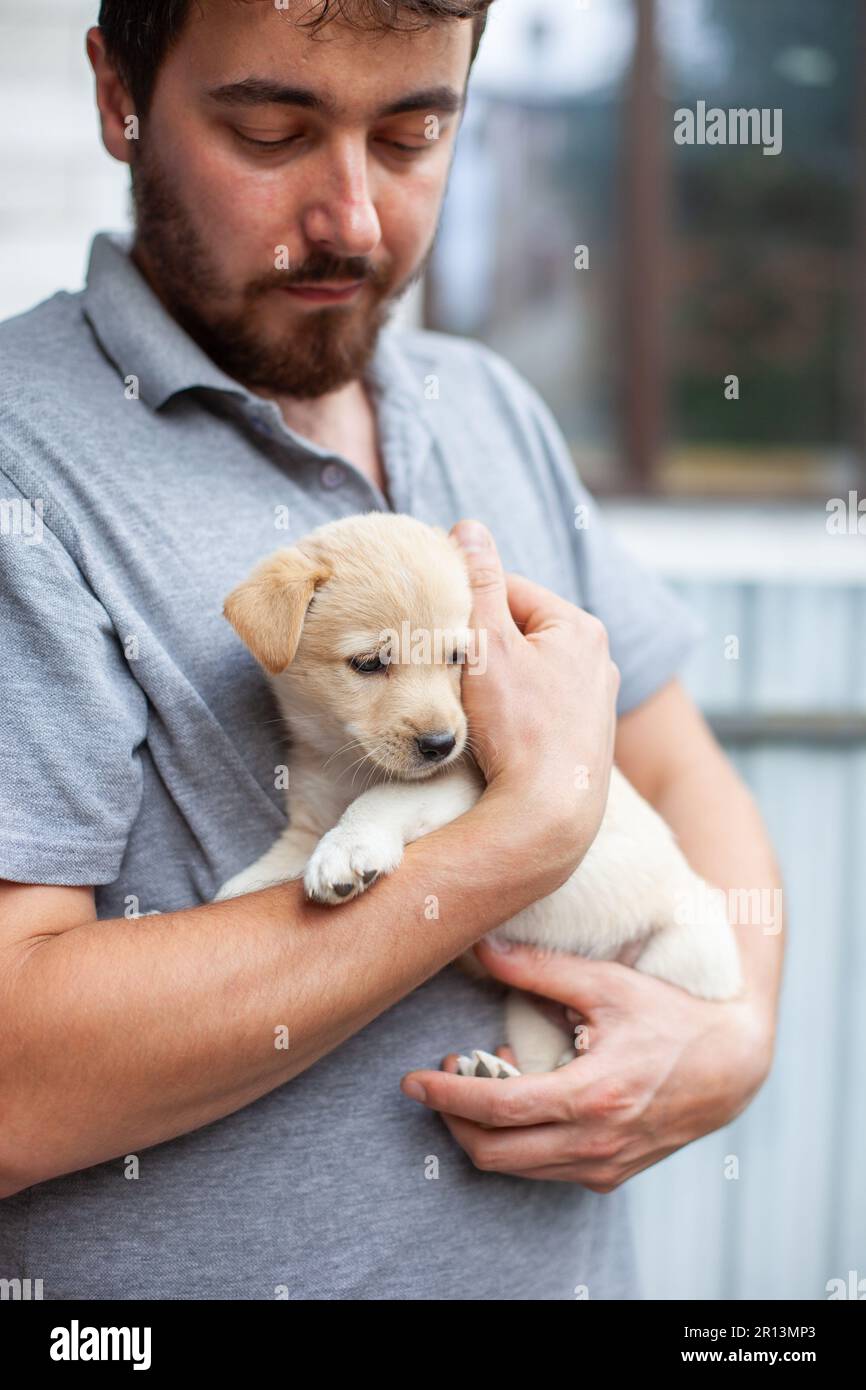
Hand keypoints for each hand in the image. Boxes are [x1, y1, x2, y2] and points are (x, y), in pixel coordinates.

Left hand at [400, 939, 774, 1188]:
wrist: (734, 1065)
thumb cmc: (673, 1017)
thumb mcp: (608, 984)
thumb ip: (540, 969)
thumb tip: (482, 947)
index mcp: (592, 1096)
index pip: (495, 1110)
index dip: (444, 1097)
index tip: (411, 1081)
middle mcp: (595, 1143)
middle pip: (493, 1153)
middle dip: (451, 1122)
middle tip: (437, 1080)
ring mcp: (603, 1166)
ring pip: (516, 1168)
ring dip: (482, 1132)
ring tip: (477, 1077)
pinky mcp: (610, 1175)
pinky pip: (544, 1170)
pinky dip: (518, 1140)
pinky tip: (523, 1093)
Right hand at [449, 519, 620, 884]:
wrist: (548, 817)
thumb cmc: (518, 729)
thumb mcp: (486, 646)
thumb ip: (476, 584)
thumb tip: (468, 528)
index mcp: (579, 626)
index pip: (508, 591)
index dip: (463, 608)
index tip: (433, 631)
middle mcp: (598, 659)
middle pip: (517, 633)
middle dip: (480, 648)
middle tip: (446, 673)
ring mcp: (595, 702)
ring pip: (526, 673)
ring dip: (494, 682)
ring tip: (468, 707)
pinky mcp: (586, 739)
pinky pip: (538, 709)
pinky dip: (513, 714)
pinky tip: (494, 735)